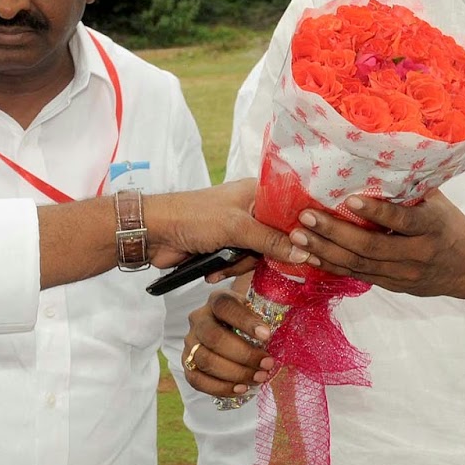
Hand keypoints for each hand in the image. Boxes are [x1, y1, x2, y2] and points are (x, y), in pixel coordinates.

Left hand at [144, 179, 311, 270]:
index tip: (309, 248)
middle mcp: (251, 209)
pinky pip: (241, 263)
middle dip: (262, 255)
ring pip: (259, 255)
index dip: (299, 231)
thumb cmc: (193, 217)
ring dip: (240, 265)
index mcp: (257, 193)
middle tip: (252, 259)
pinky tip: (213, 271)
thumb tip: (305, 252)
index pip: (291, 210)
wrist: (154, 232)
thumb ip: (270, 240)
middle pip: (278, 239)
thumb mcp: (235, 228)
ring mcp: (238, 229)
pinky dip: (228, 269)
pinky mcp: (226, 247)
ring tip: (222, 264)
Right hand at [182, 279, 275, 397]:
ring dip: (235, 373)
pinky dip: (221, 388)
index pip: (225, 306)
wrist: (230, 329)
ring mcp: (191, 342)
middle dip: (244, 354)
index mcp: (217, 300)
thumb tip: (278, 335)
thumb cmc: (249, 321)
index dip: (245, 321)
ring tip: (259, 377)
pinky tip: (241, 388)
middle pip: (214, 337)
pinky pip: (197, 380)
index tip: (267, 335)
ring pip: (205, 360)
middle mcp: (199, 319)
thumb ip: (266, 315)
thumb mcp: (257, 310)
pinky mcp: (188, 363)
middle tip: (267, 364)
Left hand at [288, 190, 464, 299]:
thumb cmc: (449, 225)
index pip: (402, 221)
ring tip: (298, 236)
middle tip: (307, 217)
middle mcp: (417, 254)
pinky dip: (331, 266)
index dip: (376, 212)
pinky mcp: (393, 286)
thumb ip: (408, 189)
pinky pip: (357, 276)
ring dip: (325, 251)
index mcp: (431, 227)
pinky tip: (309, 255)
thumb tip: (373, 160)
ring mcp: (404, 274)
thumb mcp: (436, 203)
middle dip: (335, 232)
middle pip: (371, 247)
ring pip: (359, 265)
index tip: (349, 199)